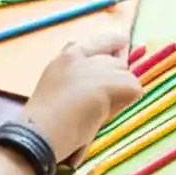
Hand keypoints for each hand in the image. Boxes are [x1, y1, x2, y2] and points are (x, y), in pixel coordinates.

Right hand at [23, 32, 142, 162]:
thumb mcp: (55, 88)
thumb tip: (108, 72)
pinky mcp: (111, 82)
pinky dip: (123, 105)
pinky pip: (134, 89)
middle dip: (115, 80)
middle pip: (116, 62)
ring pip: (127, 76)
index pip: (96, 42)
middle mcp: (82, 57)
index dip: (112, 42)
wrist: (40, 133)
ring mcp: (97, 67)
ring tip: (97, 112)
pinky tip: (103, 115)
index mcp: (65, 58)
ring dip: (118, 95)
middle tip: (100, 104)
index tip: (123, 42)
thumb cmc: (44, 122)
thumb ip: (76, 77)